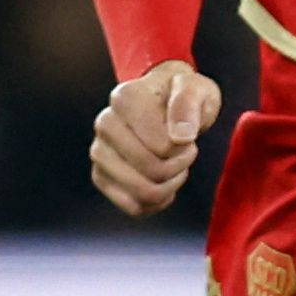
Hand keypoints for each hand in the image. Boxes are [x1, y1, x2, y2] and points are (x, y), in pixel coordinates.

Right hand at [89, 62, 220, 216]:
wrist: (166, 102)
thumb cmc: (182, 95)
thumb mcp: (196, 88)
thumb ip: (188, 105)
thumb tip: (180, 138)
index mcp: (125, 99)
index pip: (163, 146)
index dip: (185, 147)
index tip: (187, 135)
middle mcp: (104, 124)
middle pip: (153, 170)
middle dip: (179, 166)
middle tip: (186, 150)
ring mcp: (99, 152)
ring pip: (143, 193)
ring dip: (170, 185)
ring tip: (174, 165)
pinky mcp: (101, 176)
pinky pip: (134, 207)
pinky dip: (157, 201)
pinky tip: (164, 183)